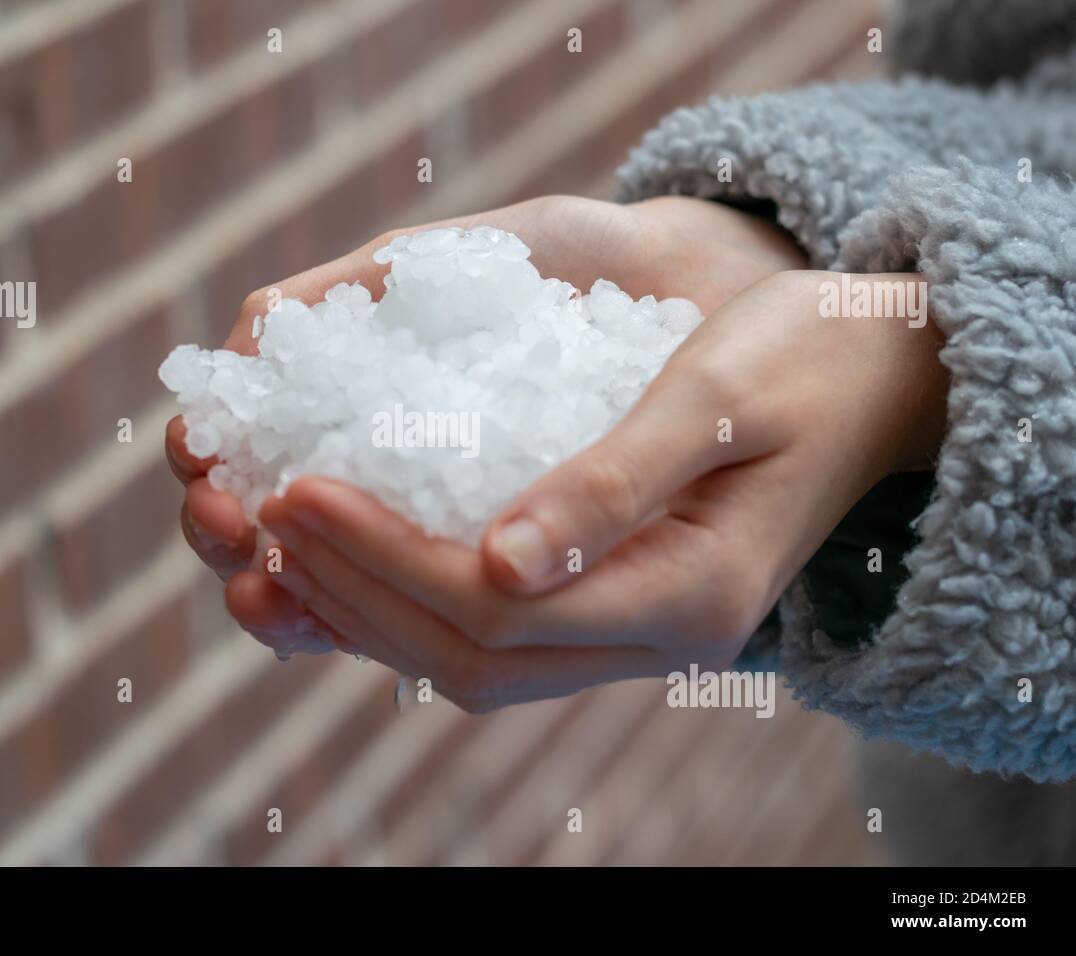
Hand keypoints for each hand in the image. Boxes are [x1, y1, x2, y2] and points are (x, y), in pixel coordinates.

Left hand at [167, 193, 807, 655]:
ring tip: (279, 545)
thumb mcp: (716, 396)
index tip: (297, 488)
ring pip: (473, 662)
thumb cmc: (805, 360)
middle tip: (262, 513)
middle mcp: (657, 639)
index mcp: (689, 595)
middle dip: (354, 589)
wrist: (875, 382)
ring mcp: (635, 635)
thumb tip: (496, 561)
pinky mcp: (612, 606)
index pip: (497, 610)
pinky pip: (491, 635)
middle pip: (469, 655)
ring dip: (366, 610)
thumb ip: (612, 482)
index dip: (383, 558)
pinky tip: (349, 555)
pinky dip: (408, 602)